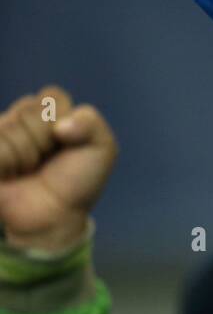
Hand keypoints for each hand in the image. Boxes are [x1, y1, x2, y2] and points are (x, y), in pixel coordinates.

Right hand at [0, 88, 116, 252]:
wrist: (53, 217)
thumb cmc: (77, 182)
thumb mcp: (102, 150)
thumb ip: (92, 124)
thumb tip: (60, 127)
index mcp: (48, 111)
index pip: (51, 96)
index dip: (63, 122)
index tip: (68, 144)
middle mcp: (19, 118)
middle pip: (28, 110)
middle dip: (44, 140)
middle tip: (45, 162)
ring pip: (9, 128)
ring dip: (25, 156)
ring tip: (27, 171)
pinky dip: (5, 162)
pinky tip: (9, 175)